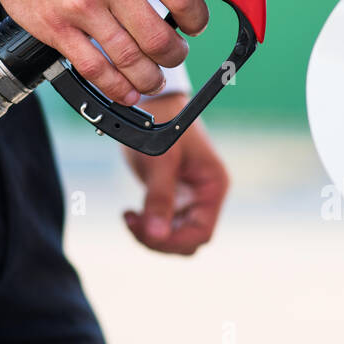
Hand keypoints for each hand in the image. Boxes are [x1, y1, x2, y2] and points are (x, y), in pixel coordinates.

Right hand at [0, 0, 208, 105]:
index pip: (184, 0)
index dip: (197, 21)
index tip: (195, 26)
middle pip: (161, 39)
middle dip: (175, 55)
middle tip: (176, 55)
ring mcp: (83, 8)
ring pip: (131, 61)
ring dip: (149, 78)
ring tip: (154, 80)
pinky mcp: (55, 26)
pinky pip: (93, 68)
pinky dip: (115, 87)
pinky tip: (126, 92)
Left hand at [121, 92, 228, 254]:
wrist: (152, 103)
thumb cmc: (161, 123)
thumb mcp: (160, 160)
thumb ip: (159, 198)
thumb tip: (156, 235)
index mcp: (213, 186)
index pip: (201, 232)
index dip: (174, 240)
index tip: (147, 233)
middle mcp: (206, 196)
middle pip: (188, 239)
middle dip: (159, 238)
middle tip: (132, 221)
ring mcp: (190, 198)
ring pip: (175, 235)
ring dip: (151, 234)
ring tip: (130, 217)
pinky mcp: (174, 197)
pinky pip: (164, 224)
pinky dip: (147, 225)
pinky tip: (131, 213)